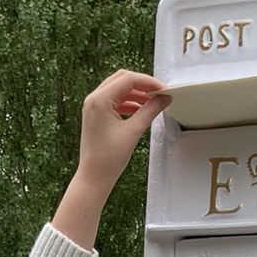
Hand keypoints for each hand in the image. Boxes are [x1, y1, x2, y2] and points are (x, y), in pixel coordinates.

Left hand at [52, 70, 169, 249]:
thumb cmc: (108, 158)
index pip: (128, 79)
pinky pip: (114, 101)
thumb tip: (164, 99)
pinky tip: (140, 110)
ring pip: (118, 89)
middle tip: (159, 93)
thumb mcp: (133, 131)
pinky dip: (128, 102)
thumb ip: (150, 111)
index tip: (163, 89)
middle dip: (142, 84)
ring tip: (152, 102)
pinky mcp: (95, 115)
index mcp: (100, 99)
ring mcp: (93, 106)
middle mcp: (94, 99)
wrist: (93, 177)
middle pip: (122, 79)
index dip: (148, 82)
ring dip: (135, 93)